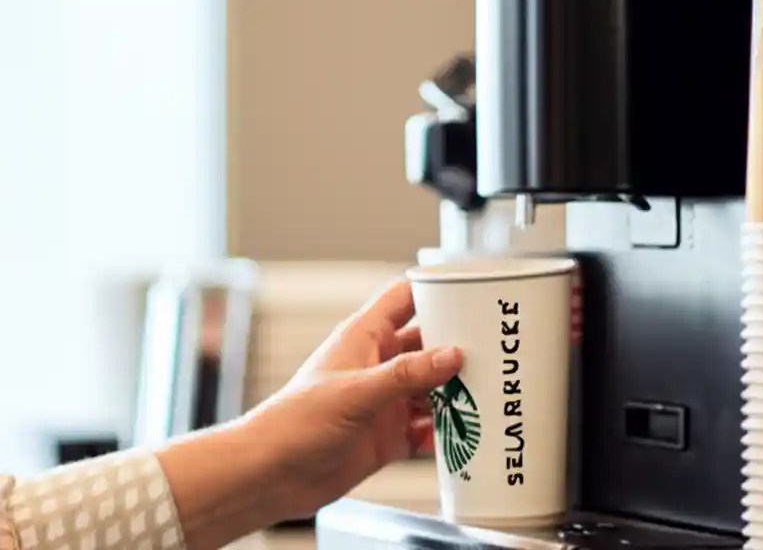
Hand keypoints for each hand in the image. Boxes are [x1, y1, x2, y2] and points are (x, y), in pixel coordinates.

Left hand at [157, 280, 461, 549]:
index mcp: (364, 338)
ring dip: (457, 391)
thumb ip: (405, 374)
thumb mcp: (355, 392)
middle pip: (429, 344)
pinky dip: (446, 431)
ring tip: (489, 392)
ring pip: (433, 387)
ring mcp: (383, 401)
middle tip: (494, 347)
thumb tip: (450, 355)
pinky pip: (427, 429)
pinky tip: (464, 434)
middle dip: (460, 345)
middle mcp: (377, 366)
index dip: (436, 288)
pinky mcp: (386, 435)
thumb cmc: (291, 423)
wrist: (268, 476)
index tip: (471, 288)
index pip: (405, 297)